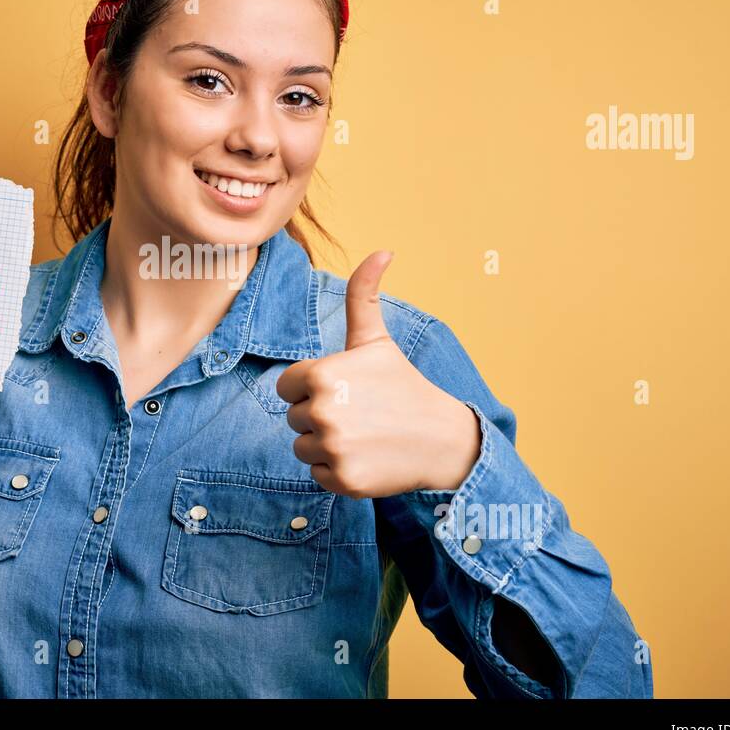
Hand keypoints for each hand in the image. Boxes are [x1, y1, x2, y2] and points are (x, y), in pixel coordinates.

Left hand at [275, 250, 480, 498]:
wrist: (442, 439)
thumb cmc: (403, 386)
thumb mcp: (377, 341)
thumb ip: (364, 295)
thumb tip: (382, 250)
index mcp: (320, 375)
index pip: (287, 387)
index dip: (312, 388)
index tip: (345, 390)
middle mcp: (322, 411)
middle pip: (294, 418)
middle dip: (321, 416)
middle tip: (359, 414)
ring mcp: (333, 448)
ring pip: (302, 447)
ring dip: (326, 444)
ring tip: (362, 435)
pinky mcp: (342, 480)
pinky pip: (317, 474)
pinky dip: (338, 470)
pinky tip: (366, 457)